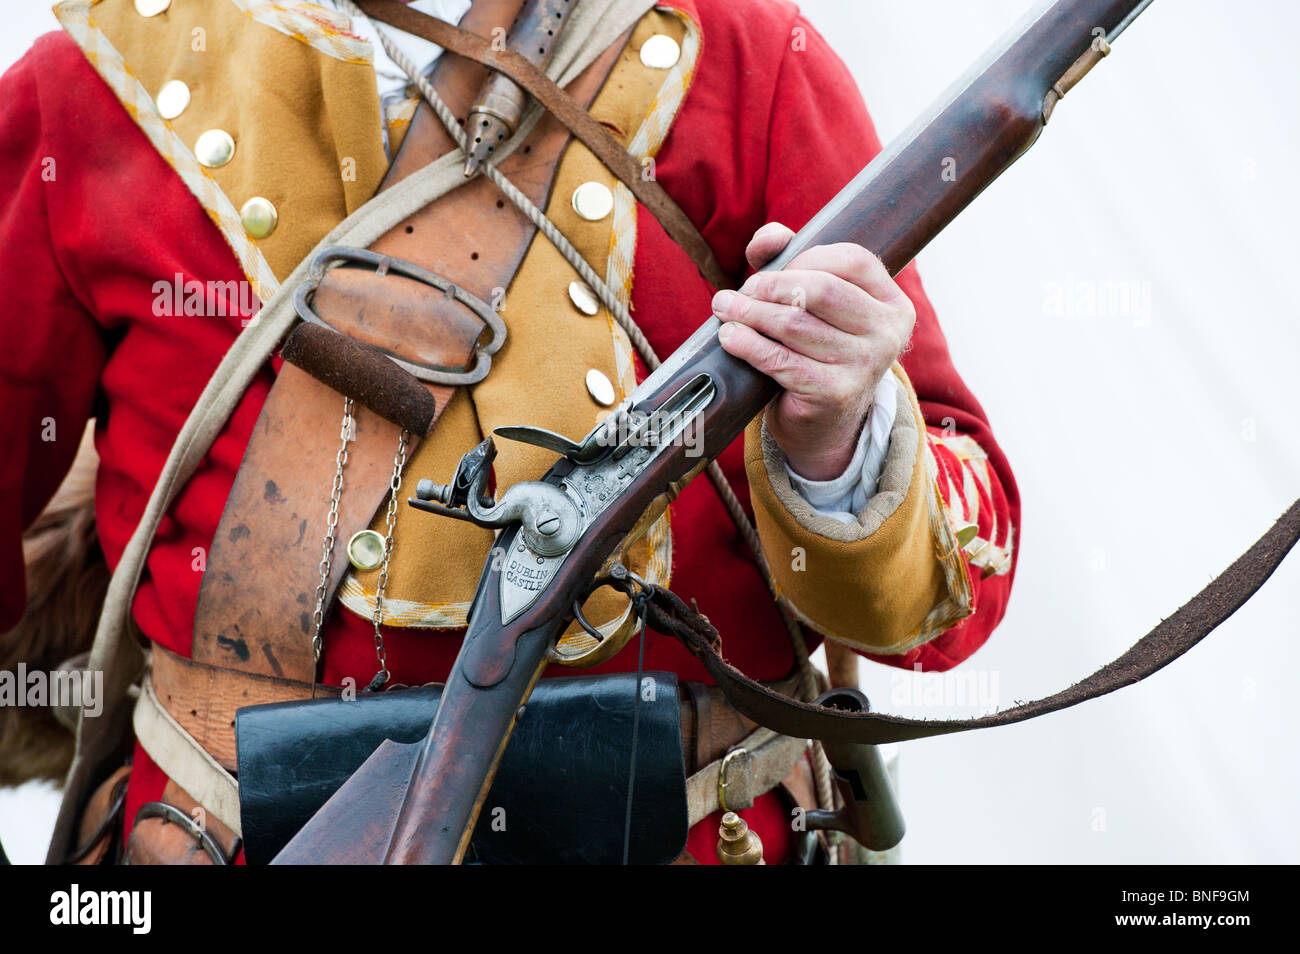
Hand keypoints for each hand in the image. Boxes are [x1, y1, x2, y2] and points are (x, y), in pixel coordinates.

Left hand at [713, 222, 915, 480]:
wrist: (823, 424)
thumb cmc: (815, 352)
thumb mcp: (814, 307)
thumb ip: (792, 261)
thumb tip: (768, 237)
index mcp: (893, 304)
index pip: (854, 260)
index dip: (807, 258)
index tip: (774, 272)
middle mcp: (888, 334)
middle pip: (820, 290)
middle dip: (769, 285)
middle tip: (738, 292)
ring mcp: (865, 366)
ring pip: (794, 324)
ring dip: (749, 313)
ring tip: (724, 309)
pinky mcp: (835, 394)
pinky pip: (781, 361)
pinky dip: (748, 345)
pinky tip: (730, 338)